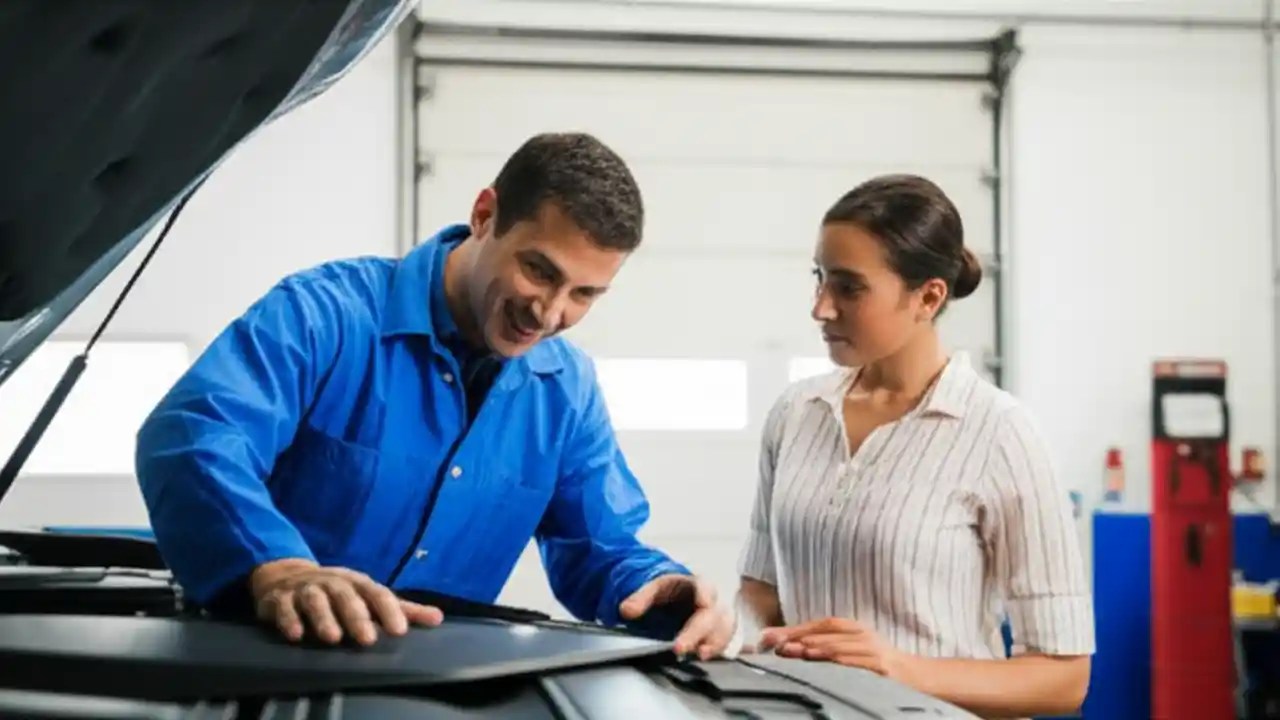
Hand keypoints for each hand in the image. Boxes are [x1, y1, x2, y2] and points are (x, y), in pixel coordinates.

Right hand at [250, 559, 443, 645]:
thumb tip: (438, 618)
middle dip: (356, 616)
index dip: (389, 611)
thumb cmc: (339, 592)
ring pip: (315, 601)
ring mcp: (305, 589)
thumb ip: (401, 609)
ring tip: (332, 638)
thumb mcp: (369, 597)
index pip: (377, 594)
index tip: (400, 631)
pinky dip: (289, 620)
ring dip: (323, 618)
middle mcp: (332, 583)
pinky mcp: (280, 600)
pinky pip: (283, 608)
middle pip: (346, 596)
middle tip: (367, 639)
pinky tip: (296, 635)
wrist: (288, 577)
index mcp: (357, 582)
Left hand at [620, 574, 735, 659]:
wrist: (678, 598)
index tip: (703, 602)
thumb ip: (640, 598)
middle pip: (712, 614)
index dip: (705, 594)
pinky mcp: (717, 633)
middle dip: (698, 631)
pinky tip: (704, 655)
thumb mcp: (654, 589)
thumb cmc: (670, 592)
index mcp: (696, 584)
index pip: (704, 586)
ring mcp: (717, 617)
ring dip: (715, 642)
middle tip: (680, 646)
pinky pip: (724, 639)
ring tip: (700, 654)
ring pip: (725, 627)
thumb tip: (626, 610)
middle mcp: (712, 601)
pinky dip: (717, 648)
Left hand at [759, 617, 909, 678]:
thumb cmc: (880, 664)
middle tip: (775, 643)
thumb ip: (827, 646)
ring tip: (795, 651)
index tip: (769, 635)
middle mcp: (862, 635)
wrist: (919, 676)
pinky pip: (858, 663)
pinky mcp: (882, 667)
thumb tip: (790, 647)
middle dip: (798, 637)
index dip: (794, 628)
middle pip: (826, 632)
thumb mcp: (855, 649)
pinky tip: (826, 662)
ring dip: (815, 648)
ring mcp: (873, 650)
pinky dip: (840, 661)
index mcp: (854, 629)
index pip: (820, 624)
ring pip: (839, 646)